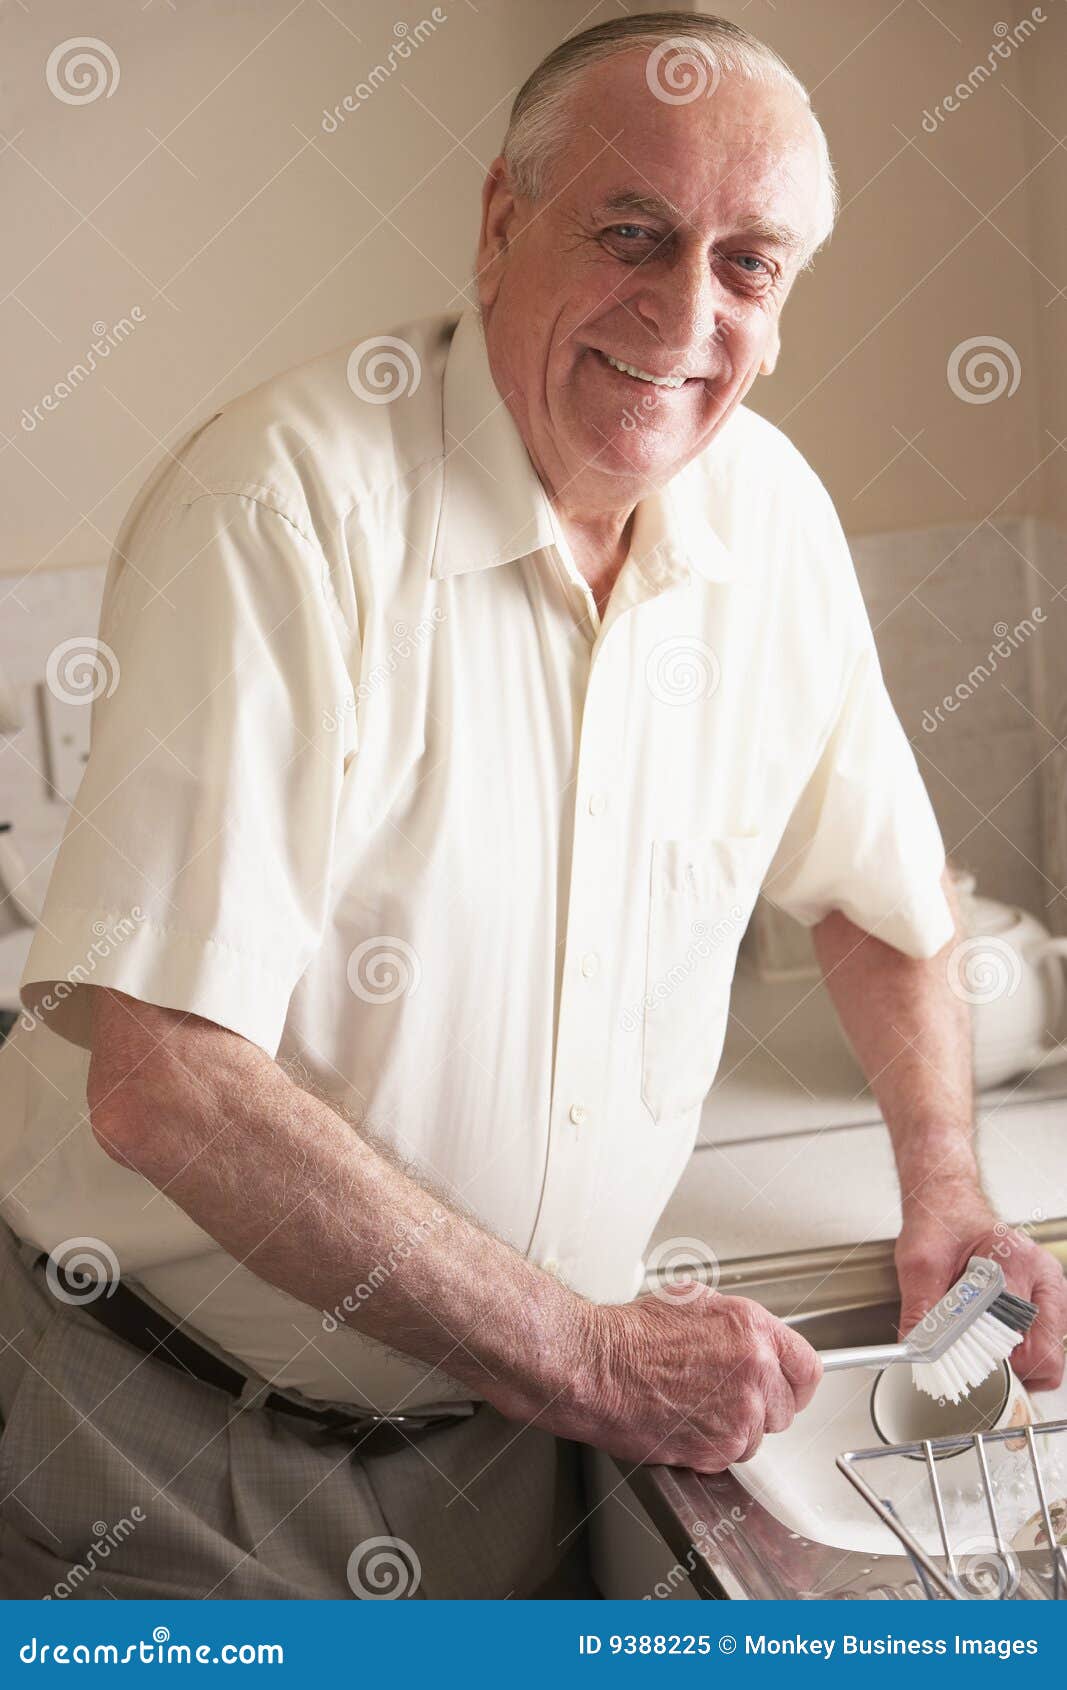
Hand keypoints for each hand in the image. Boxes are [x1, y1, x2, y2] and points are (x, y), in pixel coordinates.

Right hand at [561, 1283, 821, 1472]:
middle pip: (786, 1408)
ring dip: (734, 1429)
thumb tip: (753, 1339)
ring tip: (695, 1406)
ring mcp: (739, 1414)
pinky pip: (729, 1457)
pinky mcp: (718, 1449)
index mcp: (753, 1330)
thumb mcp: (695, 1300)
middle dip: (762, 1407)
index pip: (807, 1367)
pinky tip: (684, 1422)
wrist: (599, 1366)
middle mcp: (755, 1372)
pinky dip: (711, 1447)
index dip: (796, 1382)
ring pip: (757, 1437)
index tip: (788, 1388)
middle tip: (725, 1397)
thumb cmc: (633, 1333)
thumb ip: (738, 1324)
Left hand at [896, 1200, 1066, 1389]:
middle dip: (1007, 1367)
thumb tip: (918, 1351)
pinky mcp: (1046, 1303)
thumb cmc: (941, 1224)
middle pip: (1044, 1352)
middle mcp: (1043, 1277)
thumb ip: (920, 1308)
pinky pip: (1044, 1346)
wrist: (949, 1206)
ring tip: (981, 1351)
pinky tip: (993, 1344)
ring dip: (1017, 1365)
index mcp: (1016, 1261)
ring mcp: (1050, 1291)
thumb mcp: (920, 1262)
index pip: (1014, 1330)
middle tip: (971, 1362)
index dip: (986, 1357)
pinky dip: (1021, 1356)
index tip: (960, 1363)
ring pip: (1048, 1355)